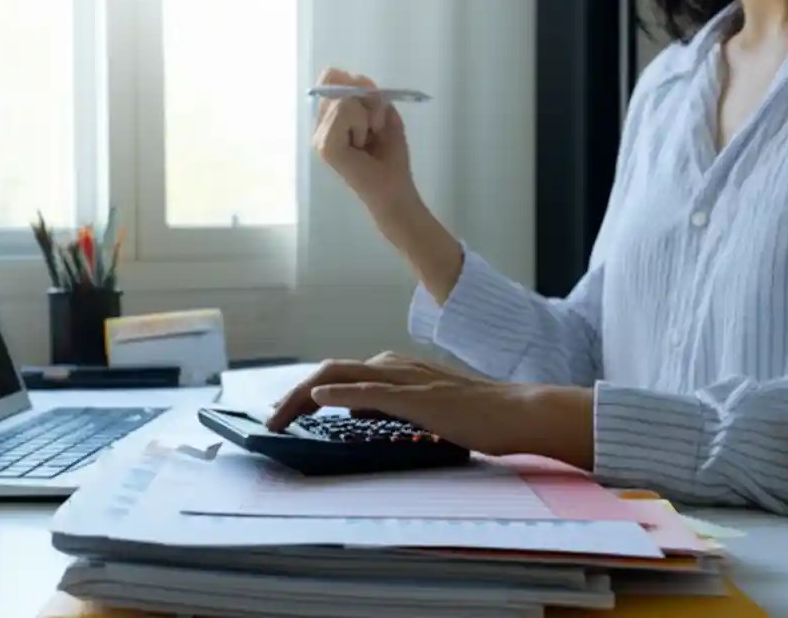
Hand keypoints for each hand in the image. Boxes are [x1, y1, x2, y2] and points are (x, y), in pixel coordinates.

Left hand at [266, 353, 595, 467]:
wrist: (516, 413)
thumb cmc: (476, 416)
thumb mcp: (421, 409)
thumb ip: (388, 405)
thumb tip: (353, 409)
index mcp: (395, 369)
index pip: (340, 373)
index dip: (306, 390)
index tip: (285, 412)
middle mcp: (394, 367)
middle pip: (331, 369)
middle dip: (293, 395)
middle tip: (271, 420)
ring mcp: (405, 380)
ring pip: (340, 375)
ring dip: (303, 395)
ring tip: (280, 416)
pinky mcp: (418, 397)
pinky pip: (369, 391)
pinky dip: (339, 392)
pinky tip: (317, 397)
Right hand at [312, 68, 418, 215]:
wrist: (394, 189)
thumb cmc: (390, 158)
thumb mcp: (383, 114)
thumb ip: (369, 94)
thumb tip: (356, 80)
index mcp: (331, 118)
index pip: (330, 77)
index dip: (353, 80)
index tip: (373, 102)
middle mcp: (320, 126)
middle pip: (334, 80)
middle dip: (365, 97)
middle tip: (375, 125)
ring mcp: (319, 137)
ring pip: (343, 97)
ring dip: (368, 114)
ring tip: (370, 138)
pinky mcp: (324, 145)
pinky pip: (344, 110)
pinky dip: (362, 123)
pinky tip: (362, 145)